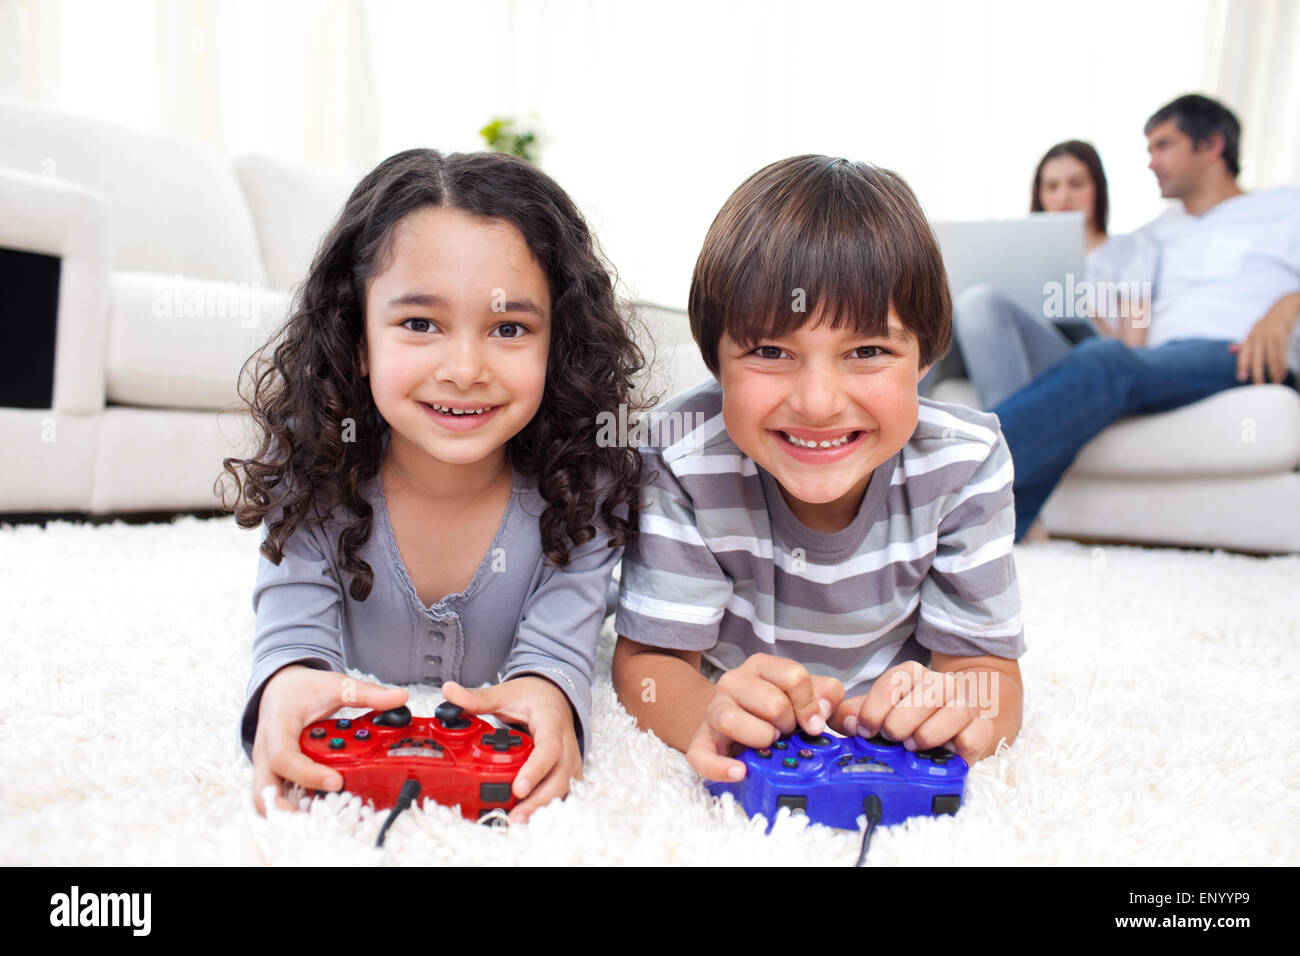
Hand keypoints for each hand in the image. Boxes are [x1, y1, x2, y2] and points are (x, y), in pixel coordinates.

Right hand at [251, 665, 408, 815]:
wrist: (281, 686)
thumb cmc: (303, 689)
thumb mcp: (335, 685)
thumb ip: (366, 694)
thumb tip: (400, 697)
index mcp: (278, 727)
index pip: (284, 758)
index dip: (308, 775)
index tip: (336, 782)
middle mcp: (267, 751)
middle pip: (263, 790)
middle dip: (286, 810)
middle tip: (320, 819)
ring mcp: (267, 765)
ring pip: (265, 799)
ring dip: (289, 813)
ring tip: (322, 821)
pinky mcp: (275, 774)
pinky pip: (278, 796)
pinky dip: (293, 807)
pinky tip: (320, 812)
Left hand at [440, 677, 581, 823]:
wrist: (555, 696)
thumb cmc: (534, 697)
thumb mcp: (506, 694)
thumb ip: (478, 698)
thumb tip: (449, 691)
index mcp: (551, 722)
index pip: (549, 748)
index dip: (535, 769)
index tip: (518, 788)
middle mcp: (566, 744)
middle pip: (559, 776)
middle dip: (538, 800)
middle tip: (514, 816)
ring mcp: (569, 760)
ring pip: (563, 788)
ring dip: (542, 807)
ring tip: (516, 821)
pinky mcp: (567, 771)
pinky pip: (562, 792)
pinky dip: (547, 805)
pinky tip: (528, 817)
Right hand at [685, 654, 843, 781]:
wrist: (732, 722)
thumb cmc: (774, 709)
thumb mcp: (804, 694)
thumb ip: (826, 695)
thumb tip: (824, 710)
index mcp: (761, 666)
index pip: (794, 676)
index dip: (809, 705)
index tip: (813, 724)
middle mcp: (733, 682)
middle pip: (772, 703)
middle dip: (787, 724)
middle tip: (784, 732)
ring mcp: (714, 710)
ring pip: (732, 720)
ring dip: (760, 739)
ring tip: (767, 745)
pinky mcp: (701, 740)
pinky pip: (701, 755)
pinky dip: (720, 767)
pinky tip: (740, 772)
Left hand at [829, 661, 994, 763]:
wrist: (953, 724)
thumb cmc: (908, 720)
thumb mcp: (878, 713)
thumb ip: (854, 714)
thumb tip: (845, 720)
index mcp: (913, 675)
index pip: (896, 680)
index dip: (876, 706)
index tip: (865, 729)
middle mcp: (941, 684)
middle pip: (926, 693)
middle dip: (902, 719)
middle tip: (890, 738)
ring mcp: (965, 705)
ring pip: (954, 710)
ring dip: (929, 732)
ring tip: (912, 746)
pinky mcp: (982, 729)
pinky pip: (976, 733)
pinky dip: (958, 745)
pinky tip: (942, 753)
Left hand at [1230, 292, 1299, 383]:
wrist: (1284, 307)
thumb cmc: (1268, 323)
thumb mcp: (1255, 331)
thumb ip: (1245, 343)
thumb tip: (1231, 349)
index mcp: (1250, 337)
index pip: (1244, 354)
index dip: (1242, 366)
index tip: (1240, 378)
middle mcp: (1258, 337)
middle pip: (1257, 358)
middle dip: (1257, 373)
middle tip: (1258, 387)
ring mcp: (1271, 336)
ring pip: (1271, 357)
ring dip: (1273, 372)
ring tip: (1275, 383)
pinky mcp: (1282, 336)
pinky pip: (1282, 353)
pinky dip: (1282, 365)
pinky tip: (1282, 374)